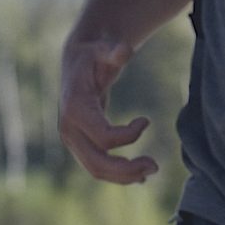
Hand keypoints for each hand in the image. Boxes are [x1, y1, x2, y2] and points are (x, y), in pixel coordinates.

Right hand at [57, 37, 156, 184]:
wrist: (77, 62)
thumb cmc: (94, 54)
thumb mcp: (103, 48)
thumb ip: (114, 50)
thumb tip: (125, 50)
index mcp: (75, 108)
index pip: (103, 137)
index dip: (128, 135)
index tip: (146, 119)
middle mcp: (69, 129)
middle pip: (97, 162)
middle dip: (126, 169)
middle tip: (156, 166)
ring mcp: (72, 139)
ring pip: (96, 169)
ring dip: (124, 176)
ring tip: (152, 169)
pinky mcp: (79, 144)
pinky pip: (97, 166)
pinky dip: (118, 174)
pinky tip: (140, 175)